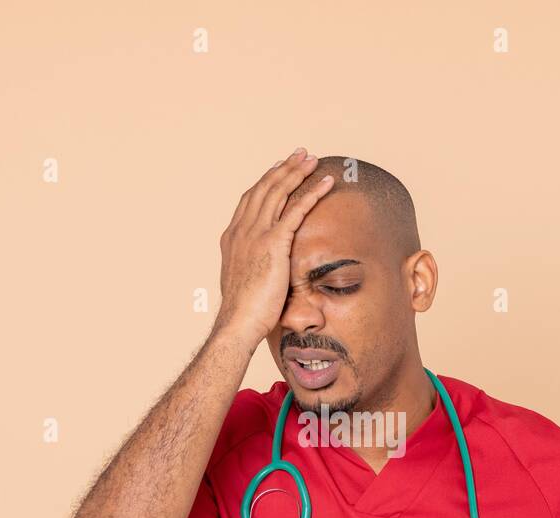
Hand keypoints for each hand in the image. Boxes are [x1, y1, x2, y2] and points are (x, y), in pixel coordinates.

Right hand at [214, 147, 334, 348]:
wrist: (238, 323)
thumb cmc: (242, 312)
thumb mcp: (244, 282)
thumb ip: (252, 266)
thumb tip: (260, 270)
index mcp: (233, 237)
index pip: (250, 200)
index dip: (265, 181)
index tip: (278, 169)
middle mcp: (242, 230)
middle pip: (264, 188)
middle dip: (283, 168)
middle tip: (299, 153)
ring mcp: (256, 234)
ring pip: (279, 192)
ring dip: (297, 172)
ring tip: (313, 159)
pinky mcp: (273, 243)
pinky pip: (296, 210)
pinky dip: (312, 192)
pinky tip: (326, 182)